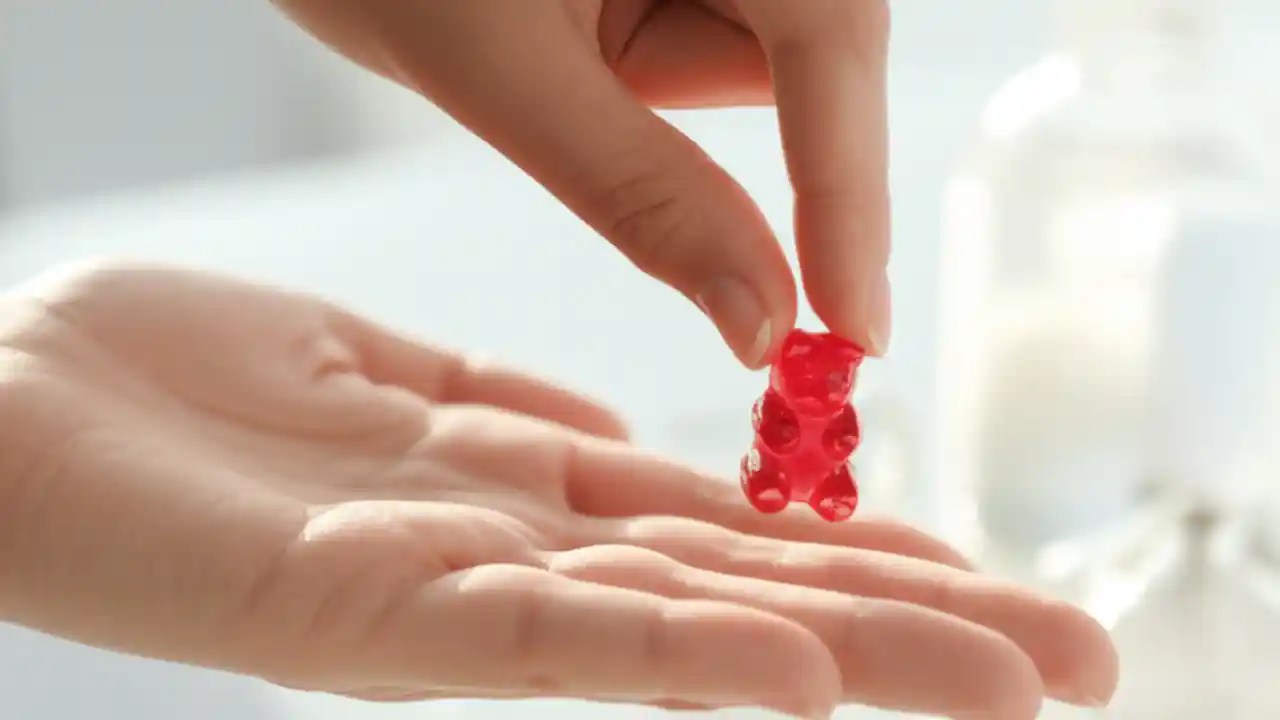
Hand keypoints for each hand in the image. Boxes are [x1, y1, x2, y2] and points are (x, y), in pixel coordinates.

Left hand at [0, 264, 1113, 719]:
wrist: (1, 412)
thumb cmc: (180, 389)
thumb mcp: (378, 378)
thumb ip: (508, 421)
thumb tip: (633, 444)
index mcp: (515, 499)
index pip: (726, 534)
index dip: (860, 558)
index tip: (985, 576)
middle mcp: (510, 563)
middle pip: (742, 594)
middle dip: (909, 625)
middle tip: (1070, 664)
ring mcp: (446, 596)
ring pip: (678, 629)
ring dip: (840, 654)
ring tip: (993, 677)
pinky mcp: (360, 612)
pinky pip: (539, 640)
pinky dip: (669, 661)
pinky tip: (788, 682)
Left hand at [273, 0, 892, 366]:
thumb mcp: (505, 75)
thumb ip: (644, 195)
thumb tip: (763, 321)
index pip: (830, 41)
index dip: (852, 193)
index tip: (858, 330)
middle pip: (827, 53)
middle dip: (805, 177)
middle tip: (805, 323)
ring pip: (772, 64)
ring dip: (694, 109)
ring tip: (552, 66)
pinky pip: (719, 49)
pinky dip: (669, 94)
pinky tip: (576, 61)